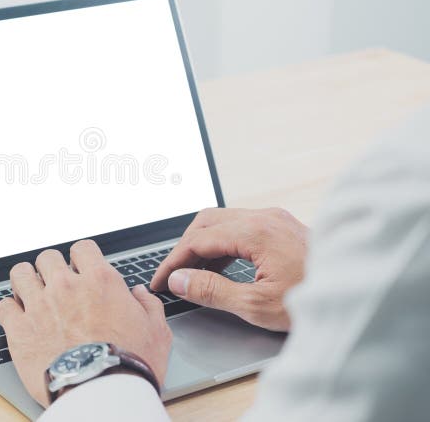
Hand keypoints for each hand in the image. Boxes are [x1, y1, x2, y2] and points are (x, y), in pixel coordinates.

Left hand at [0, 240, 171, 406]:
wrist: (101, 392)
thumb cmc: (129, 364)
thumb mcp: (156, 332)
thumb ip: (147, 305)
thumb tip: (139, 293)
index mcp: (99, 281)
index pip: (82, 248)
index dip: (81, 259)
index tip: (80, 270)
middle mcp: (66, 287)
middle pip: (47, 258)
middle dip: (51, 269)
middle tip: (55, 284)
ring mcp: (39, 305)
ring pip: (20, 274)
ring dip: (25, 281)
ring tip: (30, 293)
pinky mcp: (19, 329)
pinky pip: (3, 306)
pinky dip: (9, 309)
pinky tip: (16, 317)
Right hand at [150, 207, 307, 331]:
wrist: (360, 291)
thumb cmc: (314, 301)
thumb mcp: (256, 305)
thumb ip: (212, 290)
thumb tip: (179, 280)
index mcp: (255, 232)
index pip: (198, 240)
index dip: (173, 262)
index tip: (160, 281)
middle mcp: (264, 217)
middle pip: (206, 221)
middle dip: (184, 247)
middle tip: (172, 275)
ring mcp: (275, 218)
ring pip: (222, 220)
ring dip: (202, 243)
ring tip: (192, 272)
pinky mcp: (282, 225)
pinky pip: (240, 224)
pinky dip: (221, 241)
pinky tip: (220, 263)